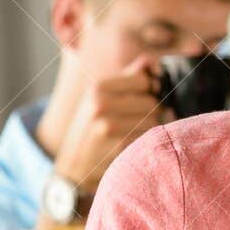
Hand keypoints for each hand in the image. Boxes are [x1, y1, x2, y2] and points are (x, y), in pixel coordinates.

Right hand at [52, 55, 166, 193]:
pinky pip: (152, 139)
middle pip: (153, 102)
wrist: (73, 169)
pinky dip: (148, 144)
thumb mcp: (101, 98)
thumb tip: (152, 60)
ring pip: (155, 121)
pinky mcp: (120, 148)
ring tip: (132, 134)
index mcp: (98, 88)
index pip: (144, 80)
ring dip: (151, 129)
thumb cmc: (92, 129)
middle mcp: (102, 105)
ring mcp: (110, 127)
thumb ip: (129, 77)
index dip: (149, 89)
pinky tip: (132, 147)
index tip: (143, 97)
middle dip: (151, 112)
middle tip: (134, 122)